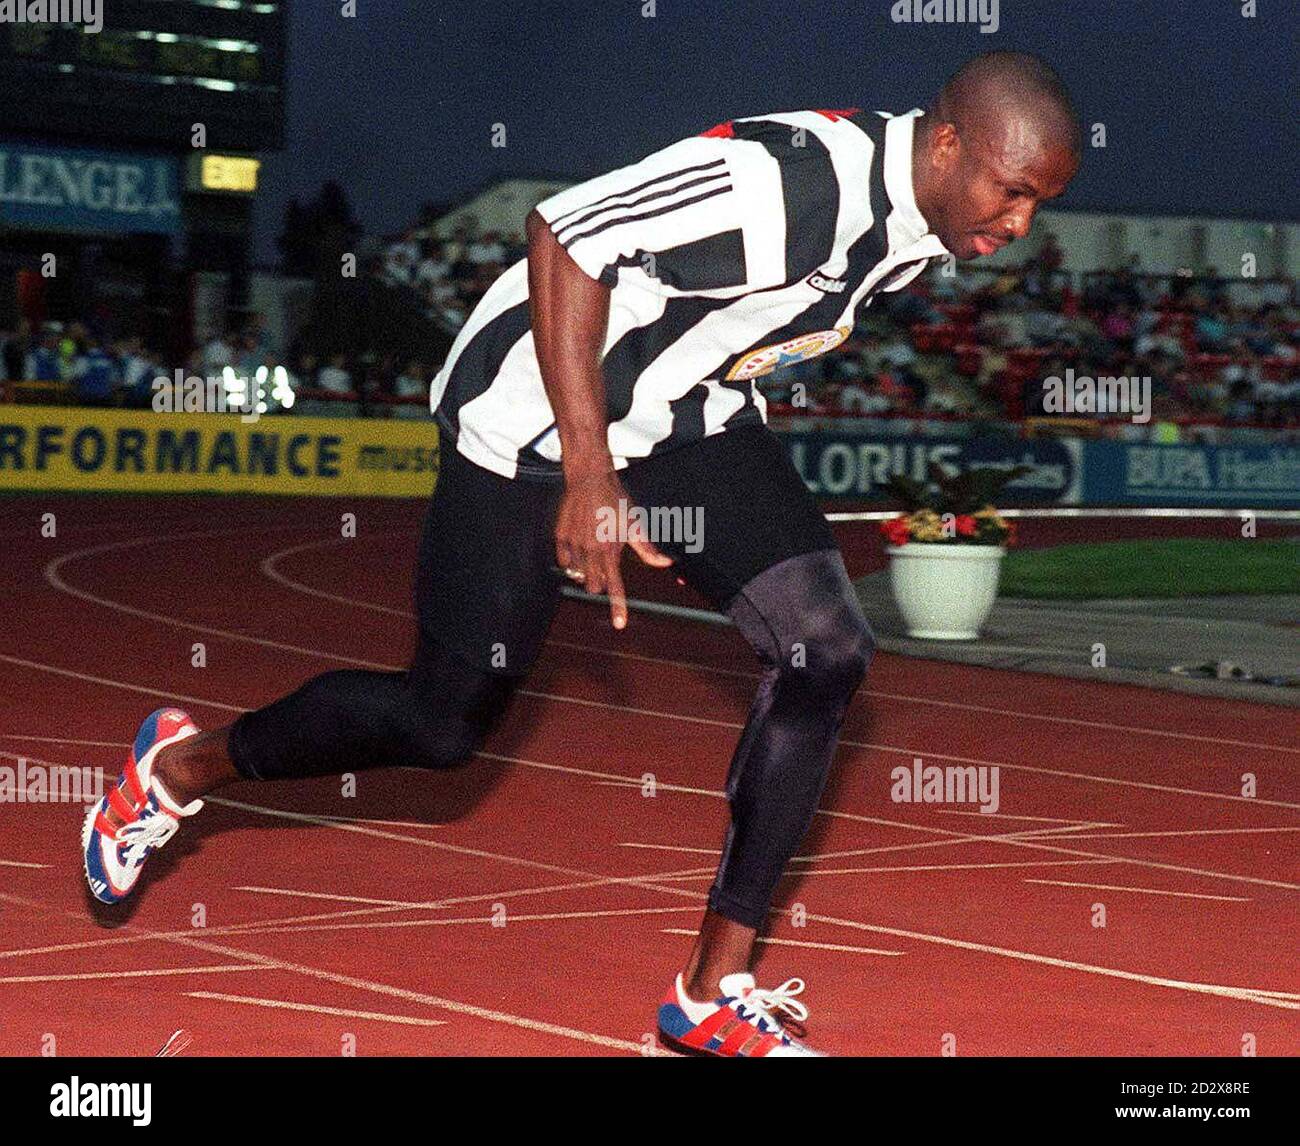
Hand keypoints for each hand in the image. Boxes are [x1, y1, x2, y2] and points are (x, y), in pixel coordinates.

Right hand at [555, 469, 672, 629]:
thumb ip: (647, 549)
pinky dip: (571, 559)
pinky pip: (564, 561)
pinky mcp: (560, 537)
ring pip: (578, 575)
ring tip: (593, 549)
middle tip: (605, 563)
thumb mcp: (634, 524)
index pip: (615, 586)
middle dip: (600, 582)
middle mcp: (590, 551)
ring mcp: (573, 545)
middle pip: (594, 585)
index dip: (618, 606)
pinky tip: (579, 545)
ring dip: (586, 571)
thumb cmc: (615, 500)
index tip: (619, 623)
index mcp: (610, 550)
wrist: (589, 478)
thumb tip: (666, 563)